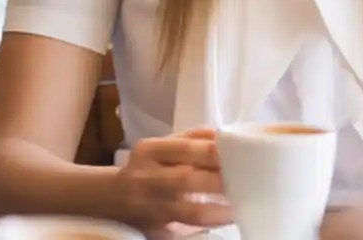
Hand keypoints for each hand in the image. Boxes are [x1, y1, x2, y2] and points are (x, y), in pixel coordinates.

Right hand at [115, 128, 231, 230]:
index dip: (215, 152)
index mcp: (150, 150)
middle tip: (248, 179)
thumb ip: (191, 137)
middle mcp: (147, 178)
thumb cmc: (147, 167)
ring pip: (191, 211)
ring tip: (242, 203)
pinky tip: (227, 218)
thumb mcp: (160, 146)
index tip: (241, 153)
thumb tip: (224, 134)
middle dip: (220, 180)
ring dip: (220, 208)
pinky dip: (210, 224)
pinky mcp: (158, 229)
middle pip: (188, 179)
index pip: (185, 148)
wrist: (113, 198)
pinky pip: (188, 229)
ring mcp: (153, 207)